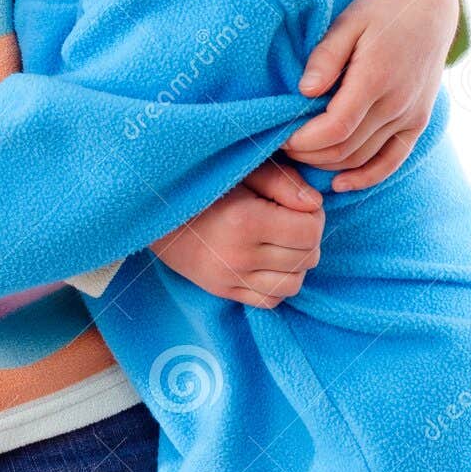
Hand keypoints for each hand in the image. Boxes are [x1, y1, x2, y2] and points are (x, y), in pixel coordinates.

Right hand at [151, 159, 323, 307]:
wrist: (155, 211)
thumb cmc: (204, 183)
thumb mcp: (242, 171)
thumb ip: (283, 182)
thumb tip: (315, 205)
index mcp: (246, 221)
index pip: (310, 232)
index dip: (314, 217)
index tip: (301, 206)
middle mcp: (240, 256)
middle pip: (307, 258)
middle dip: (308, 238)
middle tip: (292, 221)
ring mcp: (231, 278)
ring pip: (293, 283)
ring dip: (297, 263)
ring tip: (282, 242)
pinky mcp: (224, 291)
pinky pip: (270, 300)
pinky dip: (279, 284)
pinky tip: (269, 263)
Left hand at [285, 0, 460, 190]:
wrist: (430, 8)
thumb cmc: (382, 12)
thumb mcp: (349, 21)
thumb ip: (326, 56)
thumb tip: (305, 91)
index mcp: (376, 78)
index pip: (335, 128)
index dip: (303, 140)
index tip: (280, 135)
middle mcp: (396, 104)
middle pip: (346, 148)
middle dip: (308, 154)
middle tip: (282, 146)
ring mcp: (411, 116)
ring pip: (364, 158)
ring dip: (329, 165)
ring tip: (301, 155)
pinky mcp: (418, 122)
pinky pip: (392, 161)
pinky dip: (367, 177)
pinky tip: (341, 184)